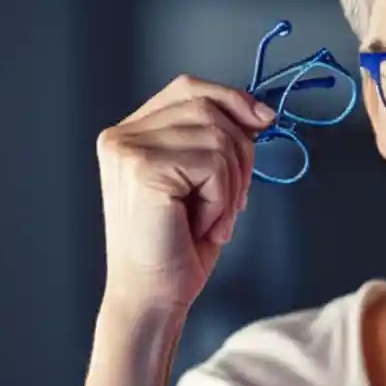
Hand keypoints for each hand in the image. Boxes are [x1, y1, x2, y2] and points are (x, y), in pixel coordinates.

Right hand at [96, 74, 274, 320]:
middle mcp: (121, 135)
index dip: (231, 99)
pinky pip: (213, 164)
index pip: (187, 88)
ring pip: (217, 135)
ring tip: (213, 218)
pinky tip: (203, 226)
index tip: (264, 121)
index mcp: (130, 134)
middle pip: (206, 106)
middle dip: (240, 150)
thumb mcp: (202, 181)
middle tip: (235, 198)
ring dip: (231, 183)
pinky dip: (222, 199)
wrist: (152, 297)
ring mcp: (128, 149)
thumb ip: (216, 140)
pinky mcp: (142, 168)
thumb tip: (259, 112)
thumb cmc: (176, 247)